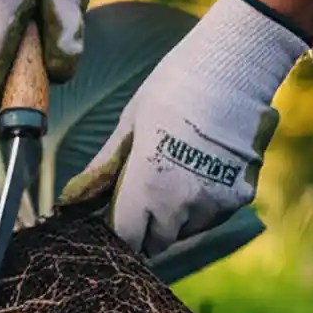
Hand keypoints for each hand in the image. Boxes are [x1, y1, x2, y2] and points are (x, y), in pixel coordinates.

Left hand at [59, 0, 309, 257]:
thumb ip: (104, 168)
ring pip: (184, 232)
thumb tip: (73, 197)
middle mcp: (181, 207)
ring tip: (173, 176)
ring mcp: (213, 205)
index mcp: (146, 189)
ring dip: (173, 218)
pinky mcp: (239, 198)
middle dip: (144, 229)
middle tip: (140, 199)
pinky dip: (202, 205)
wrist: (235, 69)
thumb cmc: (173, 89)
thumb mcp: (129, 125)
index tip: (111, 221)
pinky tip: (200, 170)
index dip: (116, 233)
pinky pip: (211, 216)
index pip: (125, 239)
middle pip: (155, 243)